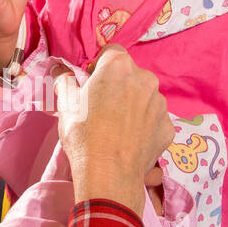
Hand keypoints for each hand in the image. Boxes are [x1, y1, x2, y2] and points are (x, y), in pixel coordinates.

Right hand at [54, 46, 174, 216]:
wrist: (108, 174)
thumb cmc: (83, 134)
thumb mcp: (66, 104)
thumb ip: (64, 79)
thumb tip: (59, 69)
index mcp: (119, 67)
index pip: (111, 53)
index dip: (100, 66)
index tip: (92, 83)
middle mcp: (145, 79)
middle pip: (130, 75)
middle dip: (118, 86)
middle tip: (103, 108)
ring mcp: (160, 104)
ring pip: (144, 97)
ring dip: (133, 105)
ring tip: (117, 128)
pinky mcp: (168, 126)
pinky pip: (154, 120)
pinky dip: (144, 126)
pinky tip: (130, 140)